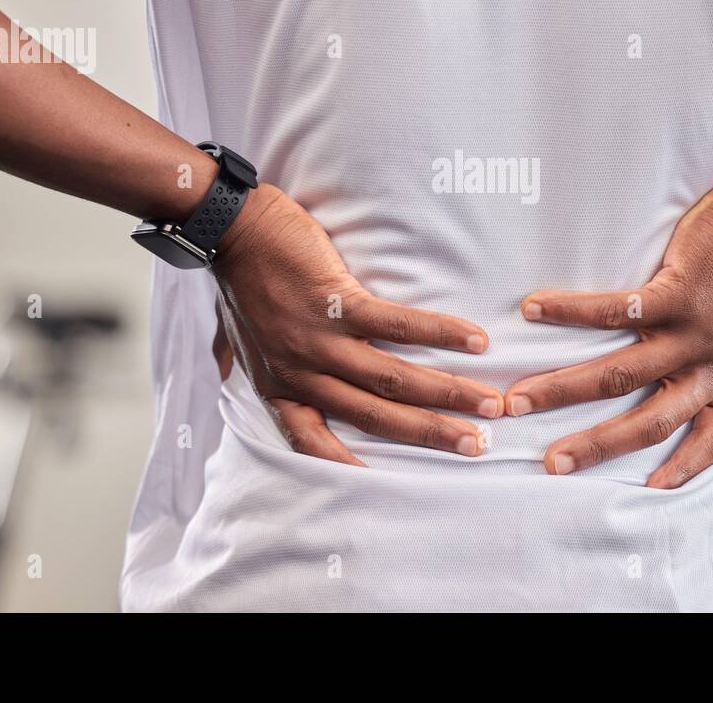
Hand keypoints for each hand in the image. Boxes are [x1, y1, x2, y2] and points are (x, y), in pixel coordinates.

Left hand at [210, 185, 500, 465]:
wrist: (228, 226)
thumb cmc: (236, 277)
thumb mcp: (231, 332)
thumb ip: (234, 356)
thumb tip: (224, 371)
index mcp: (278, 385)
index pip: (312, 441)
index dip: (347, 467)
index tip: (387, 485)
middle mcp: (301, 372)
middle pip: (374, 416)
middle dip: (430, 434)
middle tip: (476, 445)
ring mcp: (319, 340)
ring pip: (391, 379)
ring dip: (446, 393)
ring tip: (488, 402)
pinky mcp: (337, 302)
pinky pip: (396, 325)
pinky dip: (439, 333)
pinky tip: (473, 341)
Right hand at [504, 180, 712, 487]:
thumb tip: (712, 384)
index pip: (712, 441)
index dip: (682, 470)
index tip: (649, 490)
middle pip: (649, 422)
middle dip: (595, 446)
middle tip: (550, 464)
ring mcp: (695, 333)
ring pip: (622, 374)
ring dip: (565, 388)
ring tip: (520, 398)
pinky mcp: (678, 293)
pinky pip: (617, 311)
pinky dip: (572, 311)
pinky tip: (535, 308)